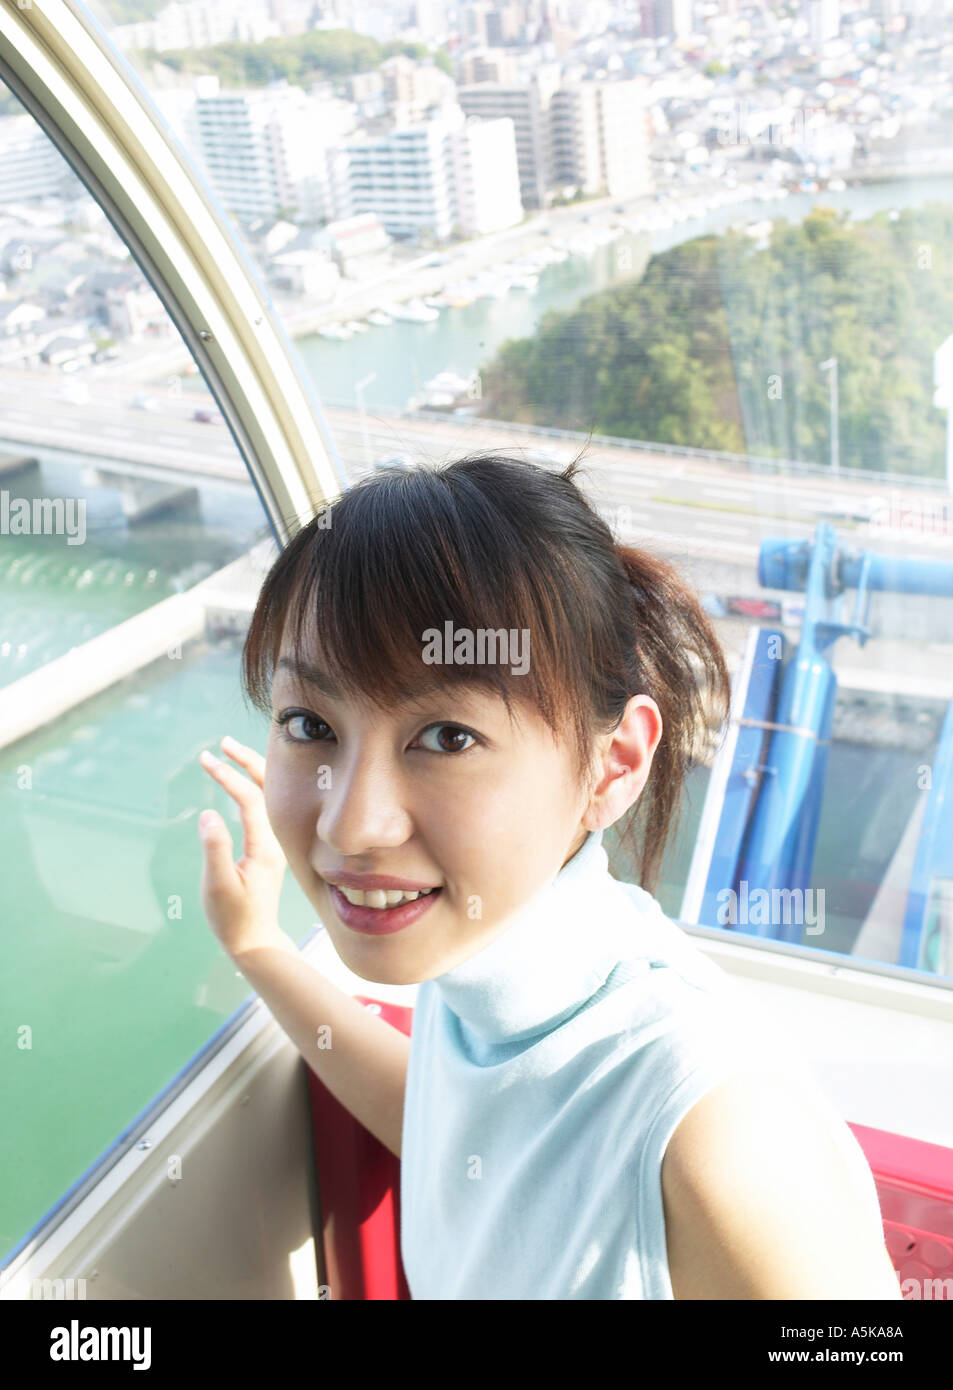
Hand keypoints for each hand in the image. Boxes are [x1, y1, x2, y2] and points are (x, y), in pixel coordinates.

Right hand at [198, 735, 290, 959]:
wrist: (255, 940)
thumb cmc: (233, 918)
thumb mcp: (218, 887)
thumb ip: (214, 850)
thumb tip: (208, 814)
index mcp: (264, 847)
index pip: (250, 799)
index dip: (228, 776)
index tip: (206, 760)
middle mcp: (274, 840)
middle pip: (266, 789)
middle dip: (246, 761)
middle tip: (223, 741)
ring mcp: (273, 843)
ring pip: (267, 796)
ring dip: (250, 771)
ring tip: (229, 752)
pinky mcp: (268, 848)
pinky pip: (264, 807)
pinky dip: (252, 787)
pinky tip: (240, 782)